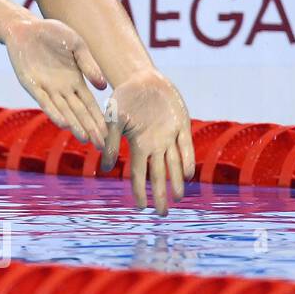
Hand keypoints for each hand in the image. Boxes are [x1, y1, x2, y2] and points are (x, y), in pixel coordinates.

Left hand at [2, 18, 108, 145]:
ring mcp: (47, 88)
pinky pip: (43, 101)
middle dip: (90, 128)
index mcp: (76, 81)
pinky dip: (53, 112)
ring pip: (63, 111)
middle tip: (100, 146)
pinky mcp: (31, 84)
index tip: (110, 134)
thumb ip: (89, 64)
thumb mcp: (77, 45)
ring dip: (73, 124)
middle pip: (79, 112)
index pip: (90, 104)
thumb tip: (103, 86)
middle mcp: (62, 89)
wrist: (27, 26)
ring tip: (84, 138)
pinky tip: (63, 123)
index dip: (99, 119)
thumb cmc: (53, 33)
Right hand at [101, 70, 194, 214]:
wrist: (141, 79)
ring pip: (174, 165)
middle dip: (160, 195)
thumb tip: (105, 166)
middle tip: (163, 214)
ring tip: (179, 199)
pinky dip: (187, 160)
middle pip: (158, 175)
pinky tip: (189, 174)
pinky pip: (186, 146)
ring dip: (176, 182)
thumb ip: (111, 142)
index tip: (141, 208)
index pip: (138, 174)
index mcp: (137, 145)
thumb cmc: (123, 98)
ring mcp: (169, 136)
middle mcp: (154, 145)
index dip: (139, 191)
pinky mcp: (182, 125)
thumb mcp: (112, 119)